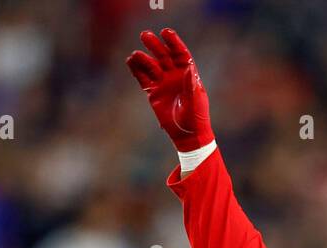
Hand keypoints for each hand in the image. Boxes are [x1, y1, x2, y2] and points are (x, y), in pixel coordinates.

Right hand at [126, 28, 212, 151]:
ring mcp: (163, 83)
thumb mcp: (195, 100)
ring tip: (135, 55)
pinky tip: (130, 62)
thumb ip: (190, 84)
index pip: (179, 53)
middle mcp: (174, 75)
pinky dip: (136, 70)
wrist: (187, 135)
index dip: (173, 42)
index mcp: (187, 73)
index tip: (165, 32)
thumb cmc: (196, 118)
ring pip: (151, 65)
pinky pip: (143, 78)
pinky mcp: (153, 93)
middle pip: (163, 55)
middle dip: (155, 45)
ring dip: (143, 59)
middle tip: (145, 35)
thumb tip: (188, 66)